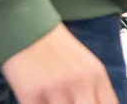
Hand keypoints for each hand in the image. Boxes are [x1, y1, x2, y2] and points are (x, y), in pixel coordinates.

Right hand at [1, 24, 118, 103]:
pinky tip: (41, 102)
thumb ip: (96, 91)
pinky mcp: (30, 96)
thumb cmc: (58, 51)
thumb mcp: (86, 66)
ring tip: (54, 101)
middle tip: (70, 103)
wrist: (29, 30)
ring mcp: (56, 91)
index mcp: (97, 77)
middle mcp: (80, 84)